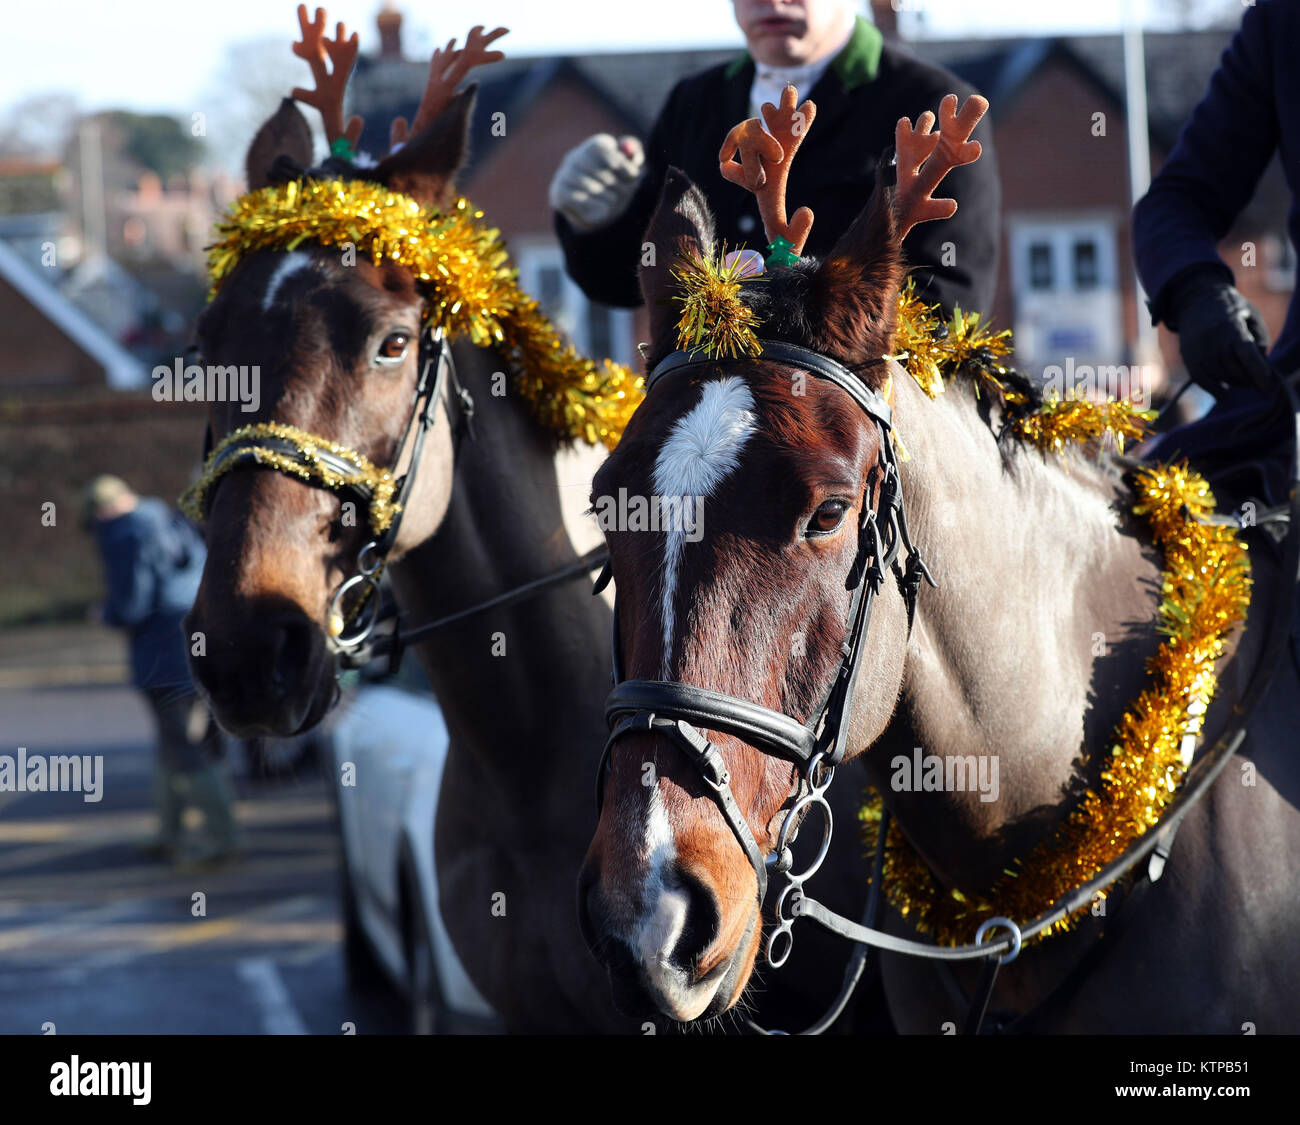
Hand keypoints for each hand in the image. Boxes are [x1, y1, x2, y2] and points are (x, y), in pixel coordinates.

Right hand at [548, 134, 644, 232]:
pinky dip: (596, 205)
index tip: (633, 175)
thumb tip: (635, 156)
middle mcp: (574, 157)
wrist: (597, 209)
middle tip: (628, 191)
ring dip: (607, 195)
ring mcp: (563, 174)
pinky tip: (601, 208)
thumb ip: (633, 161)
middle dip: (614, 181)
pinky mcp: (559, 193)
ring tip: (614, 200)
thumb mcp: (628, 173)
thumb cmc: (616, 186)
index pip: (600, 146)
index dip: (618, 161)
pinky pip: (581, 200)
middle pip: (593, 165)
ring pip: (589, 185)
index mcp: (592, 147)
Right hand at [1166, 270, 1275, 394]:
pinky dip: (1214, 391)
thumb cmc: (1232, 309)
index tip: (1268, 387)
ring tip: (1242, 380)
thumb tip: (1261, 367)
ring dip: (1234, 383)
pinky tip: (1224, 394)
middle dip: (1249, 380)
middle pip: (1234, 369)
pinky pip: (1201, 380)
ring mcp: (1198, 349)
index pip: (1246, 355)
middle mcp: (1212, 339)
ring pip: (1220, 377)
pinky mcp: (1188, 357)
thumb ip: (1260, 340)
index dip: (1259, 373)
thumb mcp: (1252, 316)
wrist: (1197, 300)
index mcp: (1231, 327)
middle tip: (1258, 381)